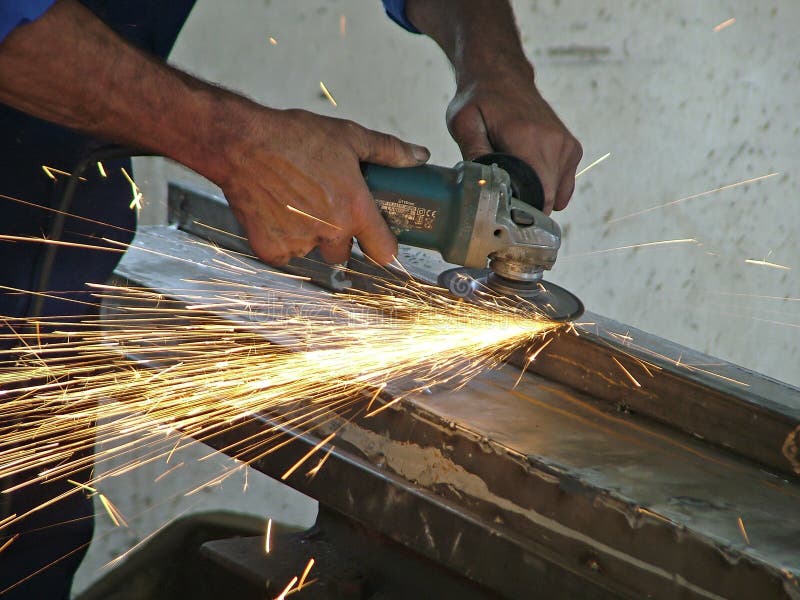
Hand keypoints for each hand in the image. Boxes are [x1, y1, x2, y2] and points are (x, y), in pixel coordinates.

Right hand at [216, 106, 428, 265]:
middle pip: (345, 254)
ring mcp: (299, 243)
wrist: (240, 144)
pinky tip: (277, 212)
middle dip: (339, 237)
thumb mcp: (348, 137)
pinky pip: (286, 255)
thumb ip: (388, 151)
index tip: (377, 239)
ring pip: (314, 252)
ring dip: (310, 237)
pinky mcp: (271, 250)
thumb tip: (419, 156)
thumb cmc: (293, 138)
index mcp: (354, 209)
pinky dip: (283, 240)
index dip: (383, 246)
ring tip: (297, 204)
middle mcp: (330, 232)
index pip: (384, 252)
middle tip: (326, 208)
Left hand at [446, 68, 581, 213]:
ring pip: (558, 196)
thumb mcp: (464, 123)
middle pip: (549, 201)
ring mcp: (568, 147)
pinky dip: (547, 187)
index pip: (541, 197)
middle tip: (502, 196)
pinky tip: (527, 174)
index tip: (502, 212)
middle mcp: (556, 144)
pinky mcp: (572, 149)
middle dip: (526, 208)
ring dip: (537, 197)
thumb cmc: (479, 100)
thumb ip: (474, 154)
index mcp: (529, 139)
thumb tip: (483, 185)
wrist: (501, 76)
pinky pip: (563, 185)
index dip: (521, 213)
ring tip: (514, 180)